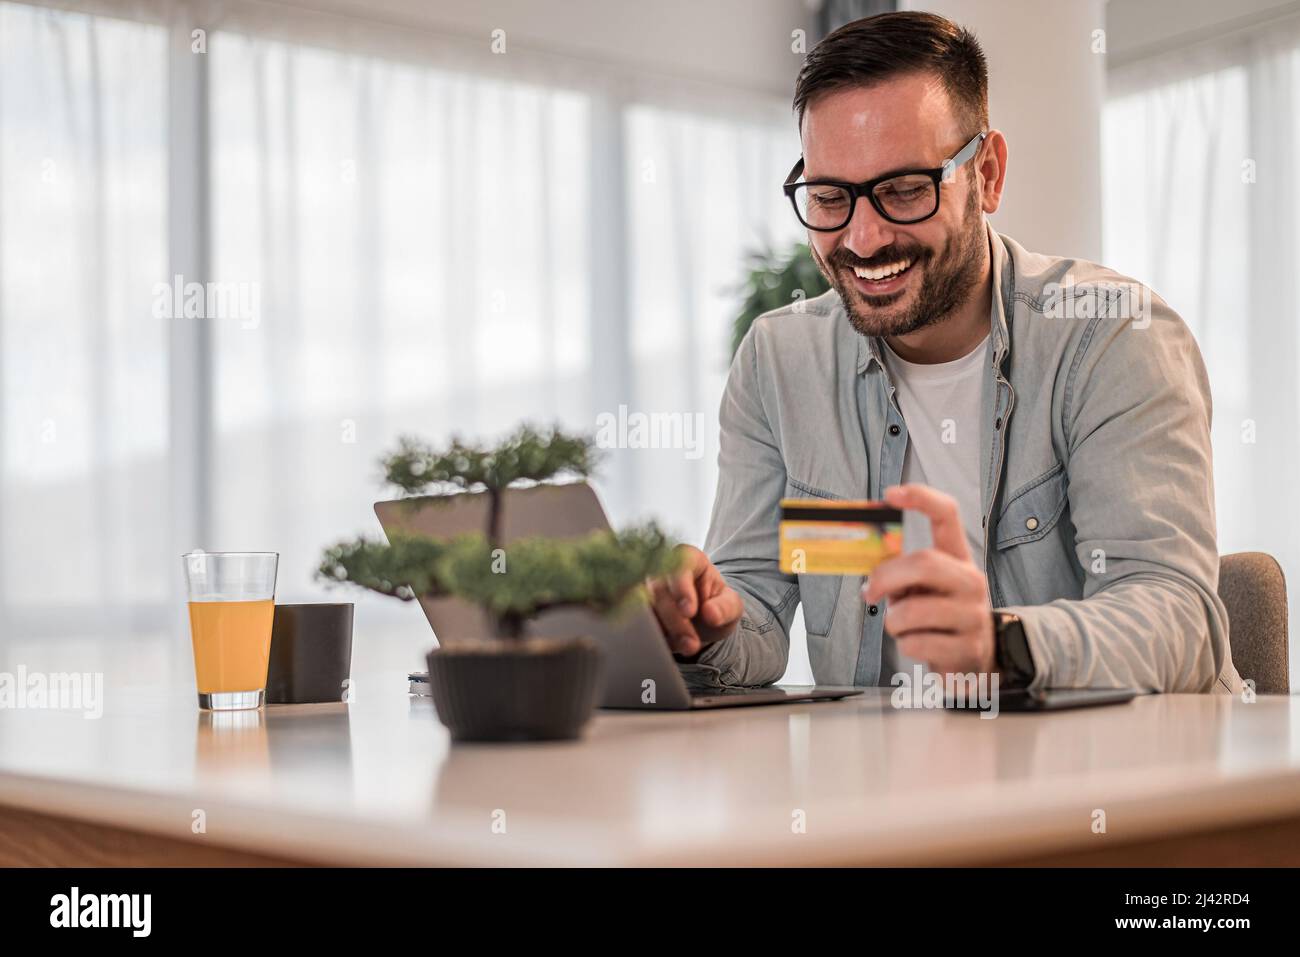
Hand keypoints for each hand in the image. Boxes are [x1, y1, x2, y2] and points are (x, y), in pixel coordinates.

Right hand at [648, 545, 743, 656]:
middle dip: (674, 619)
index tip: (689, 611)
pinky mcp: (637, 609)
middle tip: (692, 643)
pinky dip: (652, 637)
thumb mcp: (732, 606)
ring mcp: (645, 588)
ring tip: (686, 648)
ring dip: (663, 631)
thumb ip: (725, 607)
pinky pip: (637, 622)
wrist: (704, 622)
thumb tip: (710, 614)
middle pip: (658, 589)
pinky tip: (670, 647)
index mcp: (688, 557)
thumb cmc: (717, 606)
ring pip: (644, 607)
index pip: (678, 565)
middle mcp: (661, 569)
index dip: (681, 588)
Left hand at [861, 484, 995, 675]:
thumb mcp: (926, 587)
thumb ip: (902, 572)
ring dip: (894, 621)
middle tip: (869, 592)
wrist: (976, 660)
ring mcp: (973, 616)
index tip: (890, 494)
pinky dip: (905, 645)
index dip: (920, 498)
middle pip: (924, 563)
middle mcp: (970, 581)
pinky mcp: (967, 649)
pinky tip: (919, 644)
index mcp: (958, 558)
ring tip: (903, 626)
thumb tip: (869, 571)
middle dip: (886, 577)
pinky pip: (916, 643)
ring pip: (913, 610)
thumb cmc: (939, 615)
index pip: (947, 516)